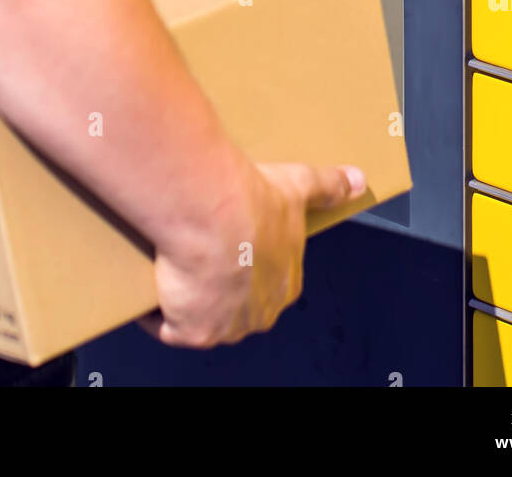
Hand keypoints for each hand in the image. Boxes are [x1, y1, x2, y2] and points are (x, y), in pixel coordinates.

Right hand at [140, 160, 366, 348]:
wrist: (213, 211)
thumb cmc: (255, 198)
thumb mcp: (299, 186)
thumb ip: (330, 186)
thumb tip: (359, 179)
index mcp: (285, 285)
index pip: (268, 283)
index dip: (248, 264)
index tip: (229, 241)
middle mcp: (258, 315)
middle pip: (235, 306)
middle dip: (218, 285)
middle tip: (199, 248)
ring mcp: (224, 327)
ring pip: (201, 317)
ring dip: (188, 297)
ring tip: (174, 262)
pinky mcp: (189, 331)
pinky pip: (166, 325)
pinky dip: (156, 309)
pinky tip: (152, 281)